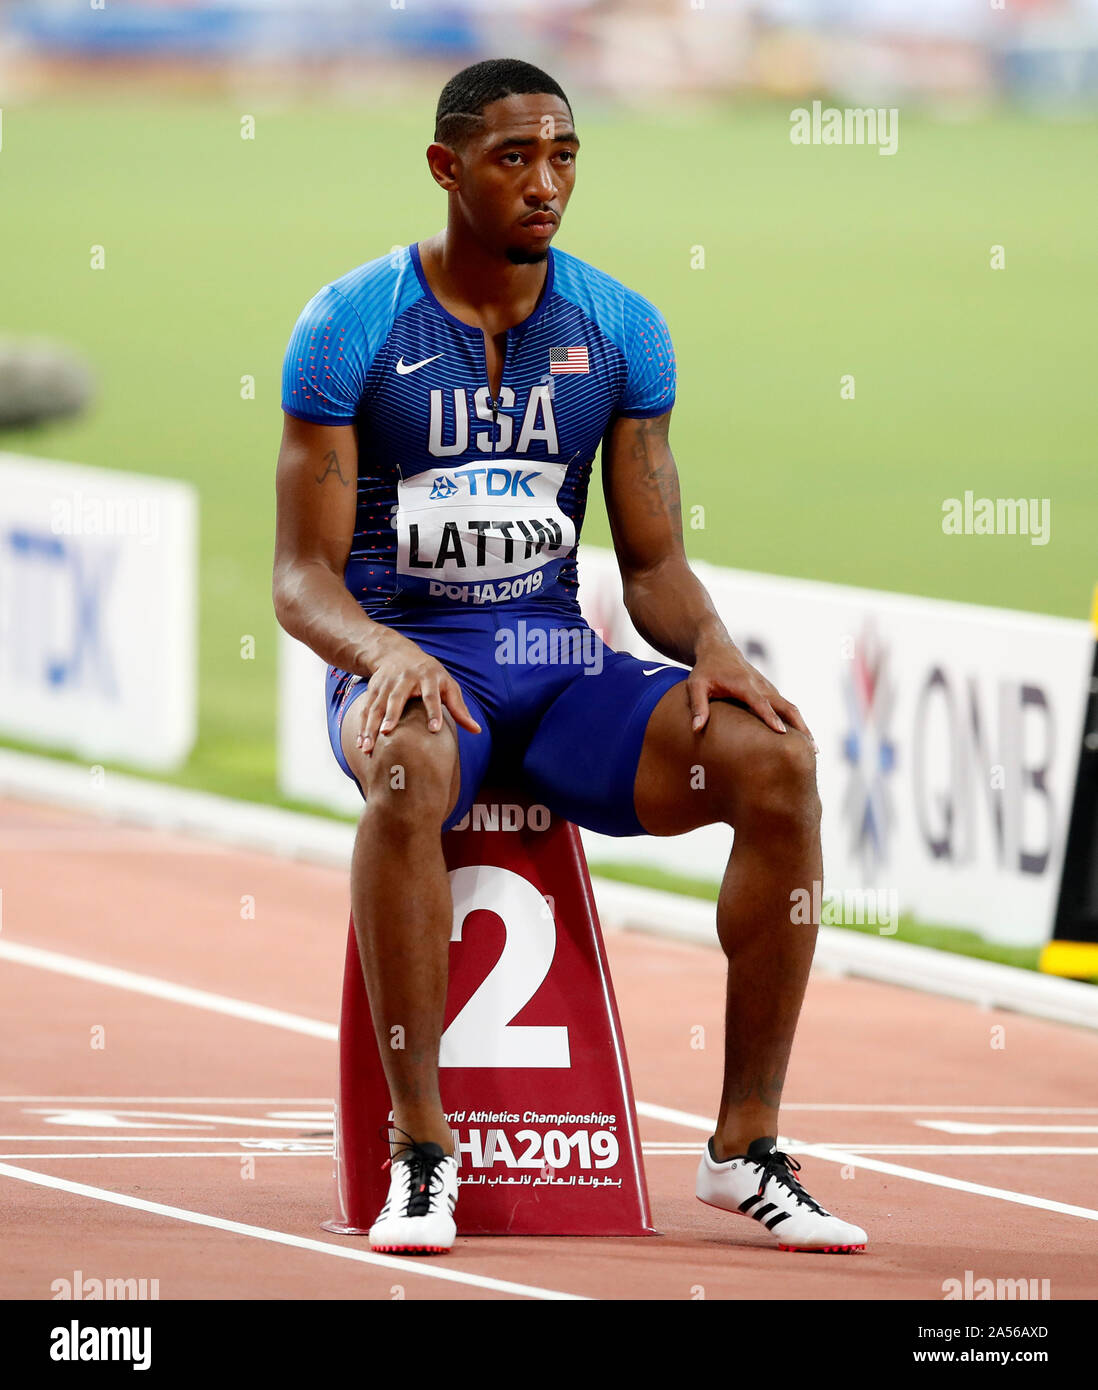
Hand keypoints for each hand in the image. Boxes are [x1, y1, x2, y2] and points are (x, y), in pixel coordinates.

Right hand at [353, 630, 480, 753]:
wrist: (397, 652)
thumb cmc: (430, 674)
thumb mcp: (447, 685)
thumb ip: (459, 708)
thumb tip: (477, 730)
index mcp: (428, 678)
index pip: (432, 695)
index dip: (434, 711)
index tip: (434, 729)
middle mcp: (405, 679)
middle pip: (397, 698)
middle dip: (392, 715)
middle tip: (387, 733)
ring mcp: (387, 683)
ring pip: (377, 705)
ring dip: (371, 726)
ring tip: (368, 747)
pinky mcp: (373, 689)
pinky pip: (366, 709)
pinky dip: (362, 726)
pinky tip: (361, 744)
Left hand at [686, 636, 814, 744]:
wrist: (719, 647)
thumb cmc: (706, 669)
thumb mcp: (696, 685)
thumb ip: (697, 706)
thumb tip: (696, 728)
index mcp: (744, 684)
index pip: (760, 702)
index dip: (771, 717)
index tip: (782, 732)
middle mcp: (761, 685)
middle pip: (786, 706)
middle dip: (800, 726)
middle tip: (811, 748)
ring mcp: (768, 687)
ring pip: (790, 707)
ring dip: (803, 726)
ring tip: (814, 749)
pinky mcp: (770, 691)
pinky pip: (786, 707)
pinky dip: (796, 721)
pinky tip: (802, 737)